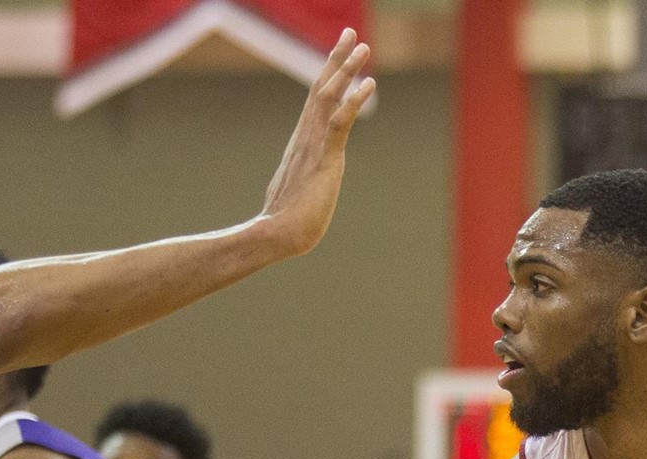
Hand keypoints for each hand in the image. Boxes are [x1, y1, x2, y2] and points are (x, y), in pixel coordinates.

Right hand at [256, 30, 375, 257]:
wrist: (278, 236)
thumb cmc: (287, 223)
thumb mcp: (297, 192)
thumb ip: (302, 182)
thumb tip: (298, 190)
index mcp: (302, 142)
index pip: (316, 100)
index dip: (329, 74)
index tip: (340, 52)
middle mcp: (306, 136)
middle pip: (322, 88)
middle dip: (338, 59)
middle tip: (352, 33)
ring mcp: (314, 145)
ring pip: (330, 98)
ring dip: (347, 70)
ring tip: (363, 47)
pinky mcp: (325, 159)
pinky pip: (340, 123)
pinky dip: (354, 101)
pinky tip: (368, 84)